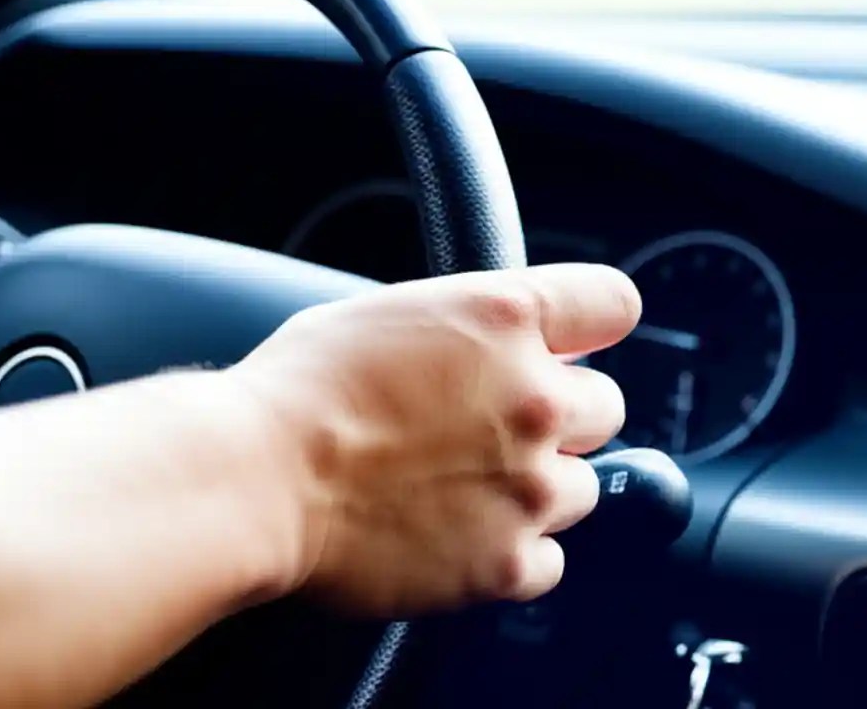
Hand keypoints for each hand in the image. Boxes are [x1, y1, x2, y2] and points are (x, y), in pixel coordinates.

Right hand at [234, 264, 640, 616]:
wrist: (254, 481)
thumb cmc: (296, 393)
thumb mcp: (385, 317)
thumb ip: (464, 326)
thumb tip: (498, 342)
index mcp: (503, 320)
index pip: (612, 304)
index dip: (591, 327)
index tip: (578, 343)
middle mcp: (535, 398)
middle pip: (604, 405)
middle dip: (558, 416)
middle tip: (493, 429)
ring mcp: (530, 485)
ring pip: (584, 487)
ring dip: (537, 487)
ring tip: (463, 489)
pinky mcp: (509, 561)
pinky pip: (548, 559)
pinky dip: (512, 553)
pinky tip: (457, 536)